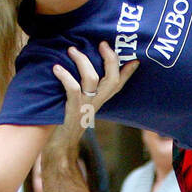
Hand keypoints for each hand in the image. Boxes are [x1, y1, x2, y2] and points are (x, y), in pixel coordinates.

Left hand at [48, 42, 138, 158]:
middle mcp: (96, 103)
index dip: (128, 72)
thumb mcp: (79, 106)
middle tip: (102, 44)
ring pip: (92, 79)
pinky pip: (73, 89)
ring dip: (82, 61)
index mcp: (100, 101)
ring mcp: (86, 106)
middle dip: (110, 59)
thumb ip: (84, 92)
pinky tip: (56, 68)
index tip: (135, 59)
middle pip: (112, 80)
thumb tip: (80, 72)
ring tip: (72, 50)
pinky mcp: (73, 110)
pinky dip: (65, 76)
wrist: (58, 147)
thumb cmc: (65, 123)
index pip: (119, 85)